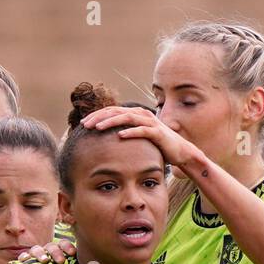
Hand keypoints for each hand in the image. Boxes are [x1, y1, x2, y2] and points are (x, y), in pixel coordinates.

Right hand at [17, 237, 76, 263]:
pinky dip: (24, 257)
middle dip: (56, 252)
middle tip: (61, 261)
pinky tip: (24, 260)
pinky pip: (23, 257)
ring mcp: (35, 255)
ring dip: (41, 254)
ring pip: (37, 249)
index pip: (63, 244)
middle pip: (51, 246)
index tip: (73, 253)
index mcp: (58, 251)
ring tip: (45, 261)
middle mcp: (47, 251)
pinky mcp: (25, 261)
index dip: (67, 246)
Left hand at [81, 106, 203, 171]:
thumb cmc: (156, 146)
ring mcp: (150, 123)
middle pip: (116, 111)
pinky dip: (130, 132)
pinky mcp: (158, 132)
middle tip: (85, 124)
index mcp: (135, 115)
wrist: (180, 152)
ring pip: (127, 118)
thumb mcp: (136, 139)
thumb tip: (106, 141)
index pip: (112, 111)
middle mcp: (141, 115)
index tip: (83, 123)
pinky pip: (142, 130)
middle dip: (99, 117)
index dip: (97, 115)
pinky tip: (119, 136)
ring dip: (111, 122)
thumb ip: (124, 135)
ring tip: (98, 128)